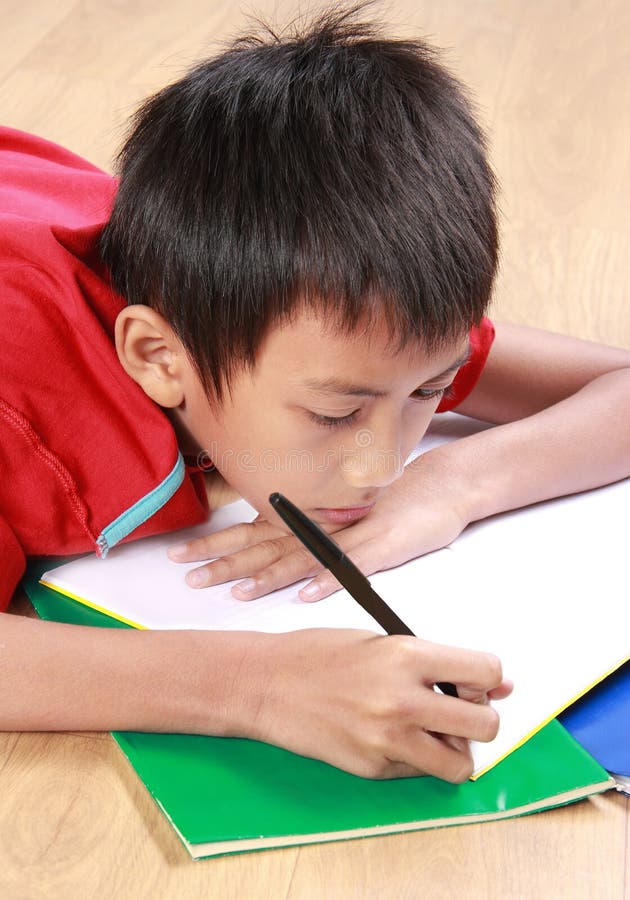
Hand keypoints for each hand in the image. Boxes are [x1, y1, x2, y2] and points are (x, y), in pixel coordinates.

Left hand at [168, 447, 470, 599]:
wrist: (442, 487)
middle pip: (266, 546)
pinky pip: (350, 565)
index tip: (181, 558)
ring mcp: (350, 536)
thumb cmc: (390, 503)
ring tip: (240, 593)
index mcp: (307, 519)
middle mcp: (321, 525)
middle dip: (227, 563)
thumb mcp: (341, 516)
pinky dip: (327, 579)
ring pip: (302, 557)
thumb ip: (305, 530)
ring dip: (269, 575)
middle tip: (191, 579)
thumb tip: (265, 545)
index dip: (216, 546)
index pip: (252, 534)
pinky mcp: (381, 546)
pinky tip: (305, 593)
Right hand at [246, 628, 510, 780]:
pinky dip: (418, 759)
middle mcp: (402, 700)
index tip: (474, 680)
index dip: (487, 677)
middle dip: (479, 717)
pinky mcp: (373, 768)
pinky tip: (392, 737)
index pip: (486, 671)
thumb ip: (437, 662)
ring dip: (455, 747)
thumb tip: (498, 684)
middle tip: (456, 708)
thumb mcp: (380, 640)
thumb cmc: (319, 653)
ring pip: (461, 763)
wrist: (267, 683)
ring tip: (430, 729)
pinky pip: (419, 772)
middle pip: (486, 725)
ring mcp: (387, 740)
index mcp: (406, 655)